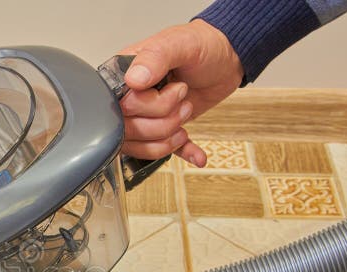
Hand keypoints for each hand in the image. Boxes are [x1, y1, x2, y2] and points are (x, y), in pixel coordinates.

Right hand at [119, 19, 244, 166]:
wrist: (227, 58)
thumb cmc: (202, 45)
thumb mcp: (179, 43)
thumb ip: (155, 57)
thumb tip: (134, 80)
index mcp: (123, 75)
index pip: (119, 107)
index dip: (146, 106)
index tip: (170, 88)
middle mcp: (128, 98)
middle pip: (130, 130)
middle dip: (164, 119)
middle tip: (182, 97)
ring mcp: (143, 116)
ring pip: (143, 146)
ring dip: (171, 135)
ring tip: (186, 110)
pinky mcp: (161, 129)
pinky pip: (162, 151)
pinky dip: (181, 152)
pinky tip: (196, 153)